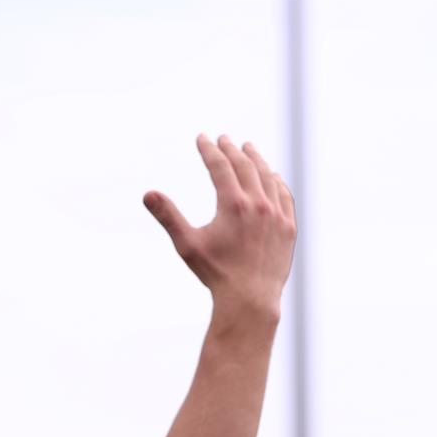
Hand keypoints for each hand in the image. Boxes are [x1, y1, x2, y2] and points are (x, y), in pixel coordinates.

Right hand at [144, 134, 296, 316]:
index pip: (220, 166)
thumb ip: (168, 216)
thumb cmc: (215, 273)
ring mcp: (277, 214)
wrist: (250, 299)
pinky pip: (284, 195)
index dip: (209, 150)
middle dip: (232, 150)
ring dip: (256, 160)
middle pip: (245, 166)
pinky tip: (272, 177)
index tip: (202, 138)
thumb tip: (148, 194)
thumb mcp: (187, 245)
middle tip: (223, 139)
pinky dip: (276, 181)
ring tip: (248, 149)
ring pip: (268, 177)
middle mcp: (258, 204)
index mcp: (233, 204)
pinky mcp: (288, 227)